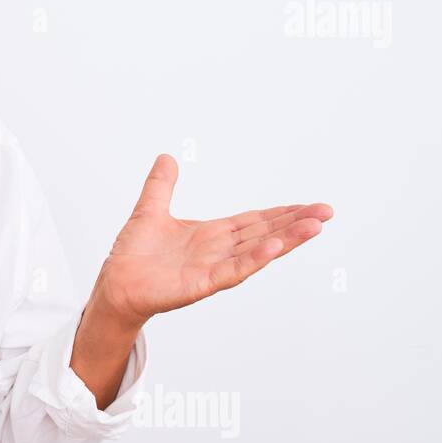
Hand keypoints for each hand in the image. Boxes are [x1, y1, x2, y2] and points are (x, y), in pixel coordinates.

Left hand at [92, 154, 332, 327]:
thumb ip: (161, 185)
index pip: (255, 220)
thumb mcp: (149, 210)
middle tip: (327, 212)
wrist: (114, 285)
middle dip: (295, 223)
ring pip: (257, 252)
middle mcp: (218, 252)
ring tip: (314, 227)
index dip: (282, 212)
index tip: (310, 205)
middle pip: (264, 234)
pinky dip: (254, 259)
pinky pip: (232, 271)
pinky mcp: (201, 285)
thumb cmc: (132, 256)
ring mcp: (213, 269)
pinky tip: (275, 247)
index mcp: (211, 235)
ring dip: (286, 240)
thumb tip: (167, 157)